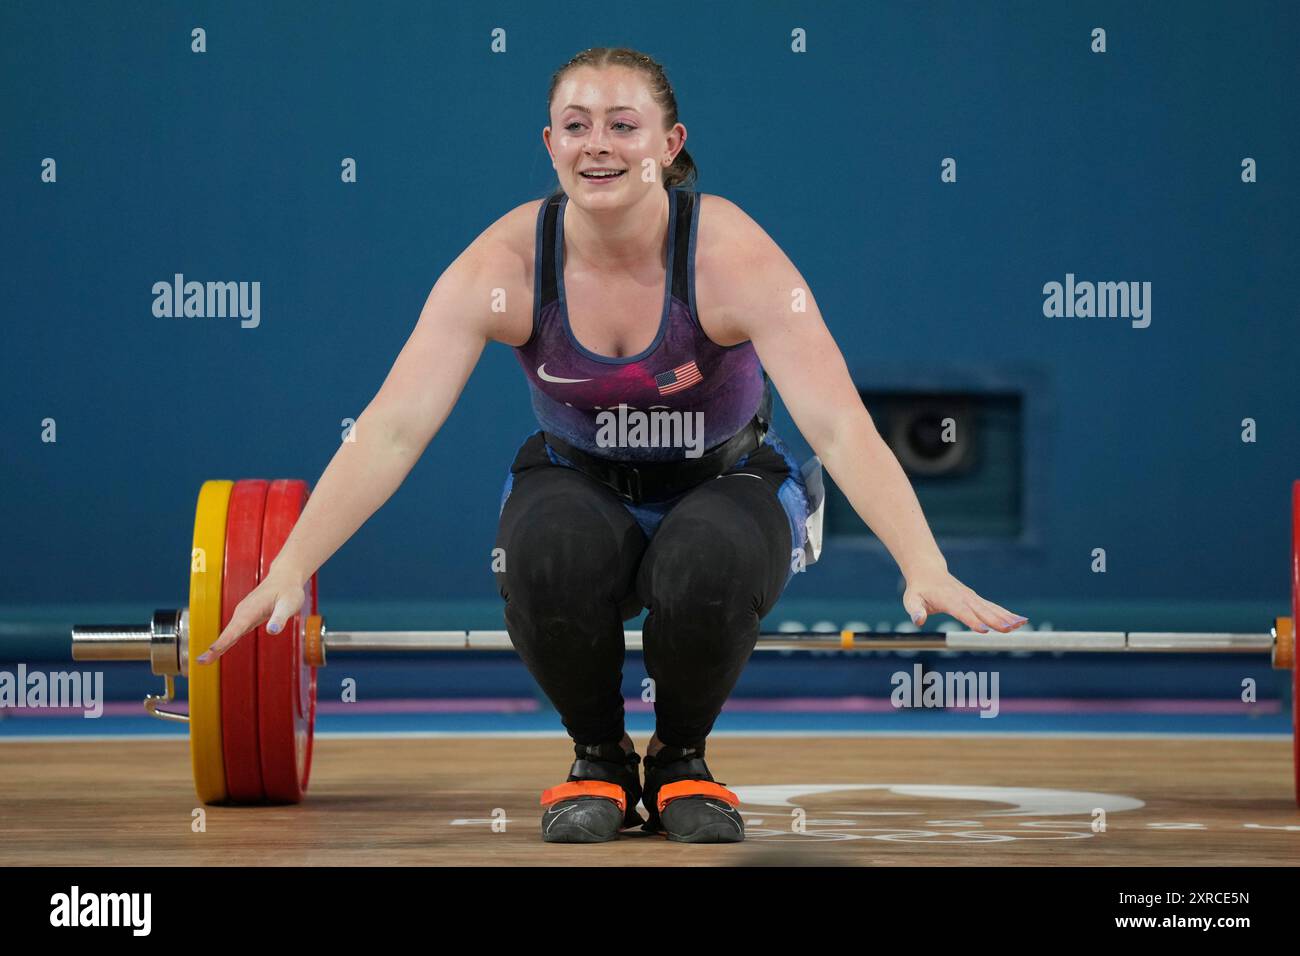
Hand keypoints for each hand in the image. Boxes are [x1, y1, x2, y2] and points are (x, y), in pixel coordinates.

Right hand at [195, 566, 307, 664]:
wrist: (284, 577)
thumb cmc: (289, 590)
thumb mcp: (290, 603)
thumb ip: (281, 617)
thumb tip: (273, 631)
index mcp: (252, 609)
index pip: (237, 628)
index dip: (225, 640)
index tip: (213, 650)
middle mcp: (243, 612)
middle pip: (228, 633)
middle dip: (215, 648)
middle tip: (200, 662)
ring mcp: (243, 614)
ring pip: (228, 633)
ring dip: (217, 647)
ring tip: (204, 661)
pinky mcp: (246, 618)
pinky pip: (233, 632)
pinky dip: (225, 642)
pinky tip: (218, 651)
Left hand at [902, 568, 1027, 633]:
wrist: (928, 571)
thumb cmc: (919, 589)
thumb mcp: (911, 600)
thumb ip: (915, 611)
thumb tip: (918, 621)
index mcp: (947, 599)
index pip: (961, 611)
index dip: (973, 621)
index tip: (984, 630)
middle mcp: (962, 597)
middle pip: (981, 610)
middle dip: (996, 620)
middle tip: (1010, 629)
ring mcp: (971, 597)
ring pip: (991, 608)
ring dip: (1006, 616)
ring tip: (1021, 624)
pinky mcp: (976, 599)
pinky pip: (993, 607)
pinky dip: (1007, 613)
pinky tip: (1020, 620)